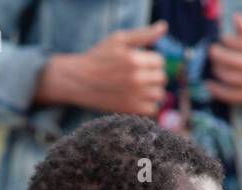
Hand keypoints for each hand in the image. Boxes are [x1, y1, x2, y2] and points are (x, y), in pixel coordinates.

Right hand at [40, 22, 166, 114]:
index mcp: (135, 59)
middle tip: (140, 77)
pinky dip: (148, 106)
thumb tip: (164, 26)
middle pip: (162, 78)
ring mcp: (133, 96)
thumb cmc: (97, 57)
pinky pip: (151, 110)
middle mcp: (136, 78)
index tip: (141, 64)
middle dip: (153, 76)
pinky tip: (138, 100)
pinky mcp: (128, 109)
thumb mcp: (118, 39)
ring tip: (140, 89)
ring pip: (159, 95)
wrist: (77, 80)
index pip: (160, 61)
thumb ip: (143, 34)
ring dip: (152, 92)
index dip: (152, 62)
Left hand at [207, 13, 241, 104]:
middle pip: (231, 61)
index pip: (241, 44)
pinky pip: (230, 96)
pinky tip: (209, 84)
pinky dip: (216, 91)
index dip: (227, 40)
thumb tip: (235, 18)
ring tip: (215, 63)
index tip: (223, 38)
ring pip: (228, 78)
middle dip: (217, 54)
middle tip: (213, 50)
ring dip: (216, 69)